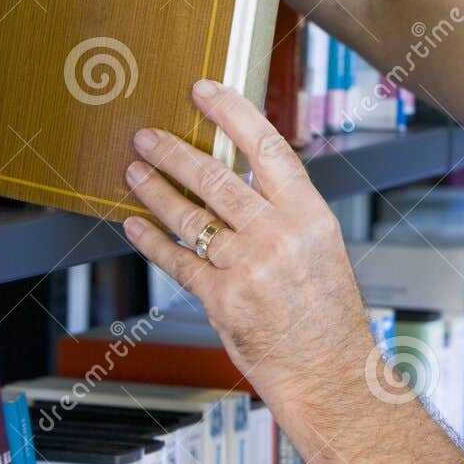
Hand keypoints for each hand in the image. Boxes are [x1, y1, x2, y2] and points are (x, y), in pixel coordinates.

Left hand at [121, 80, 375, 419]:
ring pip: (189, 217)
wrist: (329, 373)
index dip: (232, 113)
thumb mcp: (321, 249)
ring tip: (134, 173)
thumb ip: (284, 213)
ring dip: (155, 191)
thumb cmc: (327, 315)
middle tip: (147, 136)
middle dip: (174, 152)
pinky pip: (178, 261)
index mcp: (311, 216)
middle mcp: (279, 236)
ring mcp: (248, 268)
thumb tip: (240, 178)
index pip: (267, 147)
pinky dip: (152, 241)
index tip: (203, 91)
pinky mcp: (222, 299)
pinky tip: (137, 225)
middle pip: (216, 178)